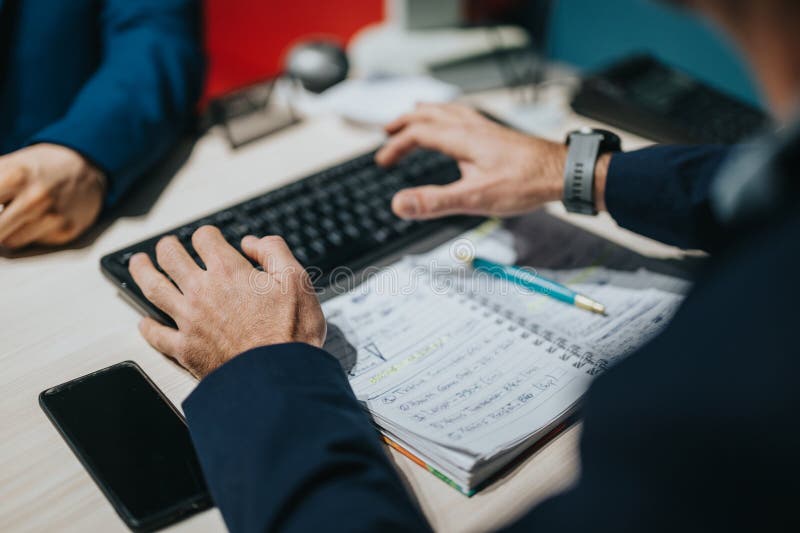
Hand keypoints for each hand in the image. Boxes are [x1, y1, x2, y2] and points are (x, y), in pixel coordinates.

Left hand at [0, 143, 105, 248]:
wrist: (88, 166)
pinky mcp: (66, 231)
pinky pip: (34, 243)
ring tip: (16, 216)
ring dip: (7, 233)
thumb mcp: (8, 164)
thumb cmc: (44, 165)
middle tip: (2, 217)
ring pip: (10, 242)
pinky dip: (30, 235)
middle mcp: (36, 198)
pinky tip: (38, 220)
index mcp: (15, 176)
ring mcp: (53, 217)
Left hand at [128, 226, 325, 378]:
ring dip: (142, 272)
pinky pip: (157, 335)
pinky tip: (144, 322)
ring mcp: (189, 320)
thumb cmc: (291, 333)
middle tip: (168, 245)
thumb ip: (274, 252)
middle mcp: (203, 291)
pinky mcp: (185, 349)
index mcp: (229, 271)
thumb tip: (253, 242)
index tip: (210, 239)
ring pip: (154, 288)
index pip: (205, 239)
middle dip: (168, 247)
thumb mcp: (297, 281)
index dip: (207, 235)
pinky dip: (148, 327)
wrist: (278, 377)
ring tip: (139, 264)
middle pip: (171, 258)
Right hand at [375, 103, 608, 218]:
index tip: (383, 161)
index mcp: (462, 139)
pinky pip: (467, 116)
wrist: (563, 172)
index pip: (419, 133)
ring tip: (416, 114)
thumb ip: (435, 201)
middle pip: (431, 115)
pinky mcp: (499, 135)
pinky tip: (460, 126)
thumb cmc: (526, 184)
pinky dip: (451, 115)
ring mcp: (487, 129)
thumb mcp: (475, 199)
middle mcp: (473, 128)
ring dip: (427, 113)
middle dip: (406, 123)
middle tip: (388, 131)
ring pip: (450, 111)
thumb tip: (398, 204)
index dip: (396, 146)